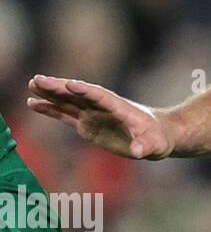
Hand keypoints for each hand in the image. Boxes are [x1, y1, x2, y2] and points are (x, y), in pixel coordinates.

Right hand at [26, 75, 176, 159]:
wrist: (157, 136)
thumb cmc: (158, 139)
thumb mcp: (155, 144)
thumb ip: (145, 146)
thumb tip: (138, 151)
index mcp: (120, 108)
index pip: (101, 97)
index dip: (86, 91)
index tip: (70, 84)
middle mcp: (103, 108)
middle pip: (79, 95)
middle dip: (60, 88)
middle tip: (38, 80)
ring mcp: (93, 114)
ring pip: (69, 101)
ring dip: (51, 94)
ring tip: (32, 85)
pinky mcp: (87, 123)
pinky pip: (65, 114)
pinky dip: (51, 109)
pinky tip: (34, 103)